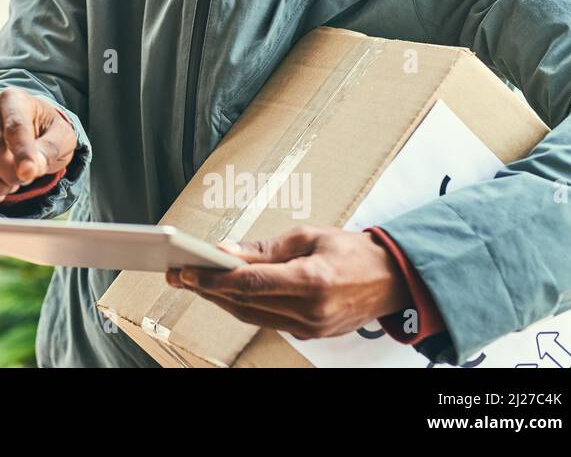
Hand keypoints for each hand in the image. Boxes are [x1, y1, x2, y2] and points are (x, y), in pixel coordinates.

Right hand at [0, 87, 76, 205]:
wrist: (26, 129)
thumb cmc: (45, 131)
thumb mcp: (62, 136)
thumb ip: (50, 149)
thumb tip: (32, 168)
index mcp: (12, 99)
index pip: (14, 126)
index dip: (22, 153)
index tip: (29, 174)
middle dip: (7, 172)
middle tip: (23, 180)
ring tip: (11, 185)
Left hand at [164, 227, 412, 339]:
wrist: (392, 279)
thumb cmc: (352, 251)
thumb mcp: (308, 236)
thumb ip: (264, 248)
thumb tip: (226, 253)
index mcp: (313, 281)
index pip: (252, 283)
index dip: (215, 279)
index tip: (188, 271)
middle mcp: (311, 310)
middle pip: (246, 302)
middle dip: (208, 288)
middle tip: (178, 274)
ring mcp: (311, 327)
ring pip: (252, 316)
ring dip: (220, 299)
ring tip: (193, 282)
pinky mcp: (310, 334)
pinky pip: (267, 320)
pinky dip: (243, 306)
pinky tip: (225, 293)